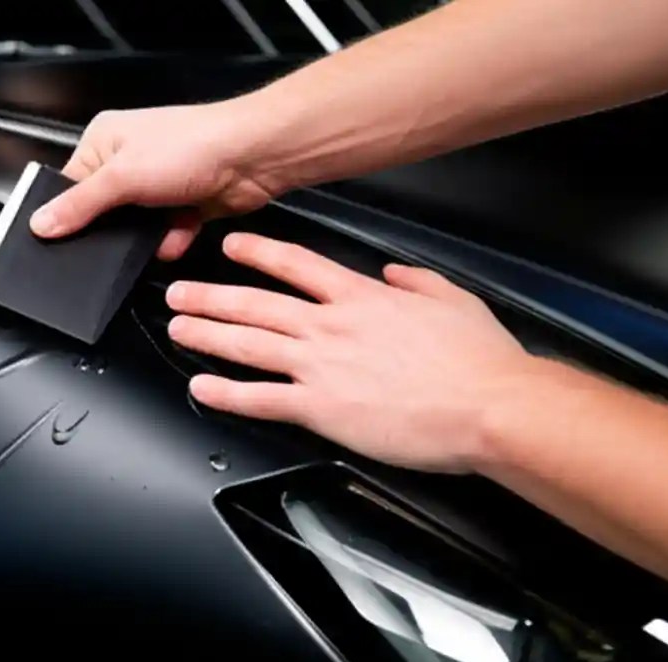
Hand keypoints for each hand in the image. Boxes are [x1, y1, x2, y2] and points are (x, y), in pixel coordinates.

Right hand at [29, 100, 284, 259]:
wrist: (254, 156)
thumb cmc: (192, 146)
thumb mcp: (122, 177)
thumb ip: (79, 205)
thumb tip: (40, 224)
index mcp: (104, 141)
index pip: (67, 185)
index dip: (62, 213)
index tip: (56, 240)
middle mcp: (128, 160)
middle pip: (100, 212)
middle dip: (109, 231)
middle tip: (109, 244)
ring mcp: (157, 185)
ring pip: (133, 229)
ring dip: (143, 239)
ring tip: (153, 233)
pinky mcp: (182, 207)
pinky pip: (164, 236)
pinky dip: (170, 240)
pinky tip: (178, 233)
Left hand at [166, 233, 536, 473]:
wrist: (489, 406)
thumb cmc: (479, 362)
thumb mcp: (453, 299)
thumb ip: (417, 281)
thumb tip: (395, 273)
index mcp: (362, 298)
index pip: (295, 265)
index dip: (257, 253)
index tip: (232, 247)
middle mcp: (332, 327)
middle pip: (256, 303)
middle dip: (211, 296)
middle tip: (179, 293)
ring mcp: (321, 366)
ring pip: (247, 344)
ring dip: (206, 335)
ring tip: (178, 328)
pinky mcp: (320, 409)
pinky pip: (260, 398)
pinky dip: (225, 394)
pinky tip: (202, 389)